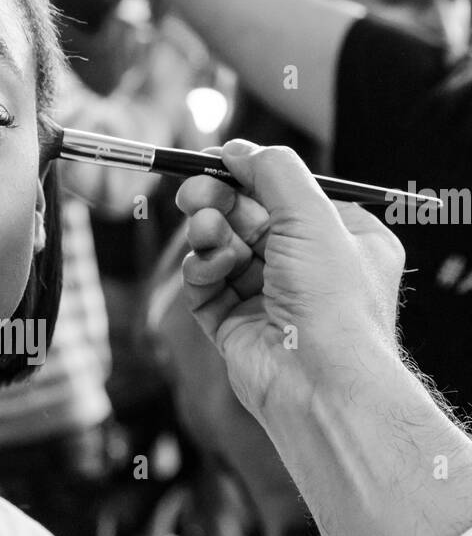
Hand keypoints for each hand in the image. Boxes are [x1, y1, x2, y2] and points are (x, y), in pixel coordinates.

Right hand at [176, 140, 405, 422]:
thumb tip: (236, 149)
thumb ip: (273, 171)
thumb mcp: (312, 215)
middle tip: (191, 192)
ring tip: (204, 233)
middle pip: (249, 219)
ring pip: (223, 250)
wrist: (320, 385)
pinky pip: (207, 287)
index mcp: (344, 240)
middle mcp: (309, 269)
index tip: (215, 160)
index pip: (289, 195)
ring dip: (208, 236)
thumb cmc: (333, 302)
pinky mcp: (236, 327)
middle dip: (219, 203)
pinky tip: (209, 270)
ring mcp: (270, 299)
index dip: (250, 176)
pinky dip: (202, 272)